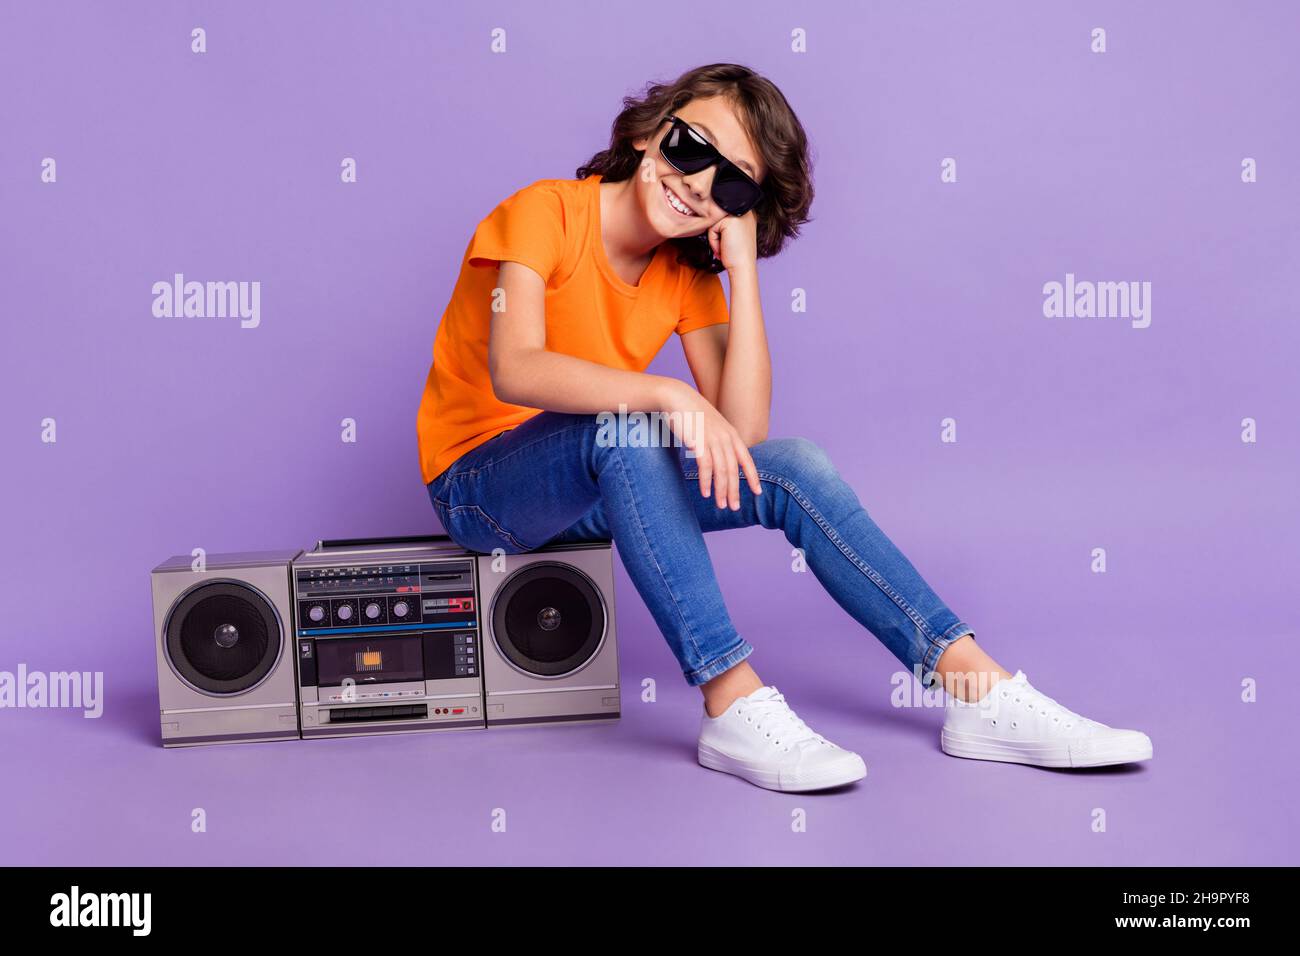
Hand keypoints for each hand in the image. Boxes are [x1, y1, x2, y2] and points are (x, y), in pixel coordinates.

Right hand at [659, 380, 761, 509]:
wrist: (678, 397)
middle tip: (734, 507)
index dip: (752, 477)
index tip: (757, 492)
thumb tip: (718, 459)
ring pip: (721, 470)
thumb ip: (718, 441)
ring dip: (721, 490)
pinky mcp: (699, 441)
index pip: (746, 459)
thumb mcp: (712, 426)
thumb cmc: (693, 414)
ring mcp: (713, 439)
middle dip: (734, 490)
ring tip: (720, 505)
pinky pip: (705, 466)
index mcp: (731, 435)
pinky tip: (705, 493)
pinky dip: (706, 481)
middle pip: (734, 469)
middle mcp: (725, 437)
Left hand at [704, 209, 757, 274]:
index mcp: (747, 214)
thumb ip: (727, 224)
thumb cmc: (738, 255)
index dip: (722, 233)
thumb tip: (710, 219)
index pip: (723, 218)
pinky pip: (711, 229)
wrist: (743, 268)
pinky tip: (725, 247)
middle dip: (719, 236)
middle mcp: (745, 212)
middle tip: (728, 247)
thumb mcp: (734, 233)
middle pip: (718, 220)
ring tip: (726, 247)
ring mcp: (738, 215)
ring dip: (716, 239)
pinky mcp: (729, 221)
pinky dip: (714, 241)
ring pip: (713, 224)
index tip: (731, 243)